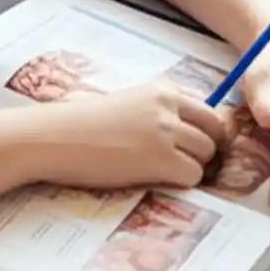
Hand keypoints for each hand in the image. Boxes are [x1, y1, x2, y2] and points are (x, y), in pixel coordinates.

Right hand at [36, 83, 228, 189]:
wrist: (53, 138)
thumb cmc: (81, 124)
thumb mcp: (127, 103)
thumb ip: (158, 110)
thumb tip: (188, 129)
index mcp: (162, 89)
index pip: (207, 107)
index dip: (205, 129)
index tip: (192, 143)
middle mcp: (168, 106)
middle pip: (216, 128)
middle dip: (208, 147)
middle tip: (187, 161)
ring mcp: (166, 131)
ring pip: (207, 153)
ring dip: (192, 166)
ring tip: (163, 171)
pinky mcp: (160, 158)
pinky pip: (193, 174)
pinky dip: (181, 182)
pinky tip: (157, 179)